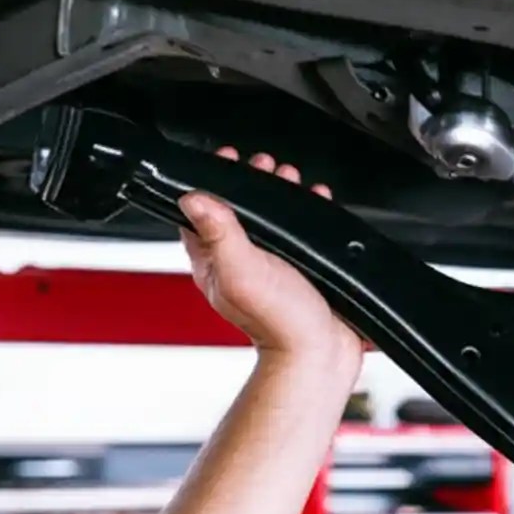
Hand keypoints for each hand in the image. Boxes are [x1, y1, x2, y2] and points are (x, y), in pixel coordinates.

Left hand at [178, 147, 361, 374]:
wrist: (321, 352)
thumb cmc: (279, 322)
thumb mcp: (242, 270)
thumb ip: (218, 233)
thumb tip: (192, 198)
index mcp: (217, 260)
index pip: (202, 213)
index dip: (212, 183)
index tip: (228, 161)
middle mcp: (242, 260)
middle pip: (239, 209)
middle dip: (253, 181)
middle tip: (265, 166)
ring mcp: (274, 265)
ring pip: (272, 218)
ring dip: (282, 192)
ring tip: (291, 178)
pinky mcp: (303, 268)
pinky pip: (302, 231)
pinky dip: (308, 211)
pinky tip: (317, 202)